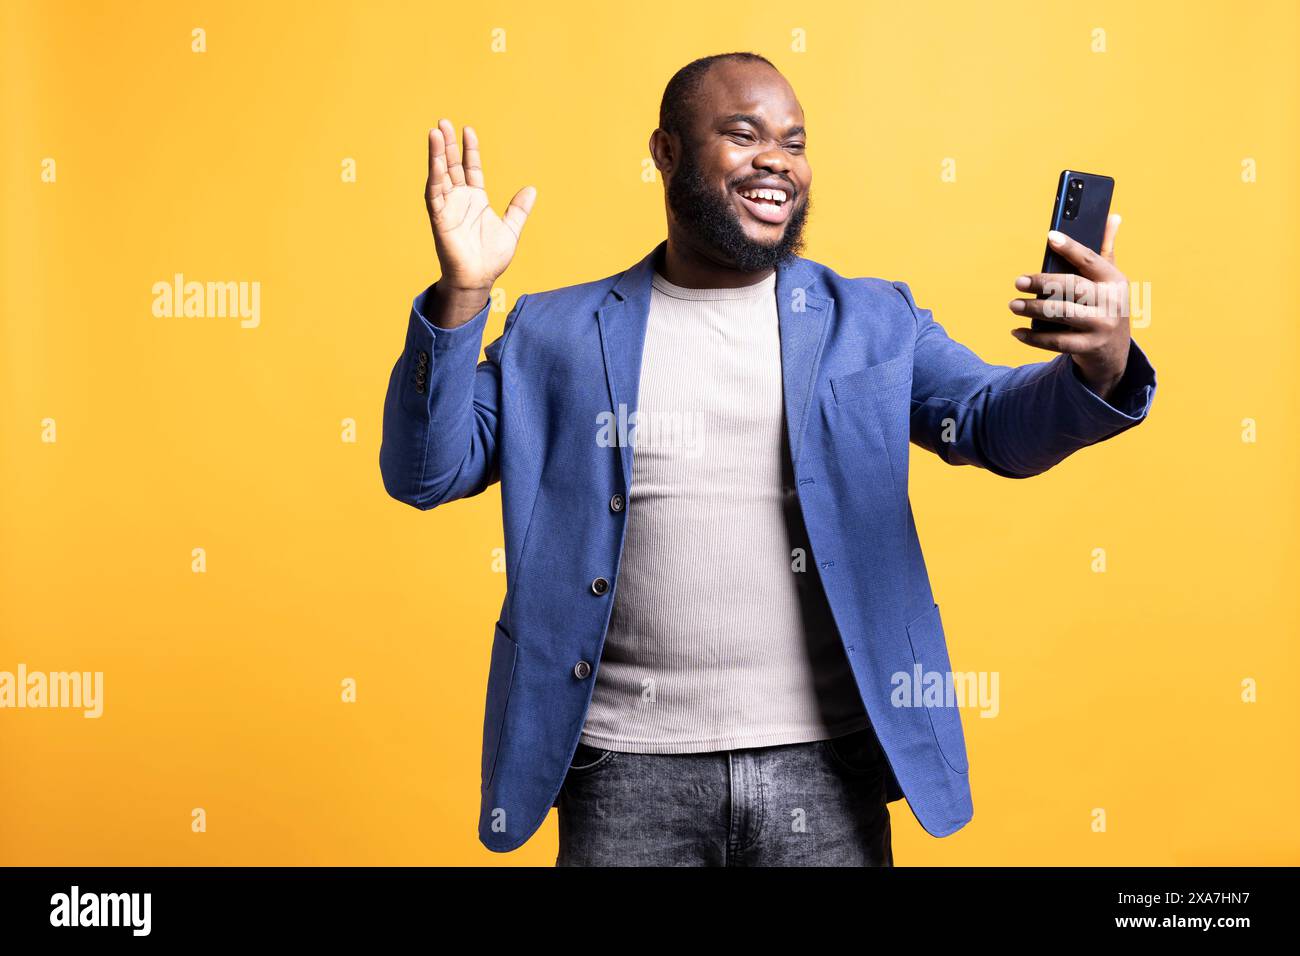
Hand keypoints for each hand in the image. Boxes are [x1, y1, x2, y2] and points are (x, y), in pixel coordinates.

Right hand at [425, 118, 535, 297]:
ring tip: (435, 131)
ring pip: (440, 175)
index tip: (468, 130)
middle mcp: (459, 200)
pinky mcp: (439, 217)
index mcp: (476, 200)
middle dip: (447, 144)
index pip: (470, 168)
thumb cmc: (491, 258)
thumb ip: (518, 209)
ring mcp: (448, 207)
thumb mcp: (511, 229)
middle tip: (443, 122)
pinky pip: (435, 193)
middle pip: (452, 166)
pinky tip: (435, 160)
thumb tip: (532, 190)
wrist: (479, 279)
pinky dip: (434, 176)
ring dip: (437, 154)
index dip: (469, 149)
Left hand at [1007, 214, 1129, 400]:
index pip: (1091, 260)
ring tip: (1013, 305)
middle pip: (1073, 288)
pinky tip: (1017, 331)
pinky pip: (1056, 342)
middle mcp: (1111, 302)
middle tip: (1018, 282)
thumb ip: (1106, 250)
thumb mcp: (1110, 281)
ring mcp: (1101, 326)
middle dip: (1043, 283)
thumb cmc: (1105, 306)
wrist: (1114, 352)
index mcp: (1115, 280)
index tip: (1050, 236)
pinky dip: (1033, 338)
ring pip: (1062, 314)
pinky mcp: (1088, 348)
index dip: (1071, 247)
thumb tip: (1113, 216)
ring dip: (1034, 309)